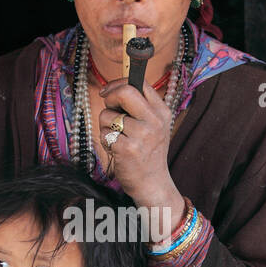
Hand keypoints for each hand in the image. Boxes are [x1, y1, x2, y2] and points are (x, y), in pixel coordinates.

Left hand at [97, 77, 182, 215]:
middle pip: (125, 92)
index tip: (108, 91)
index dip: (119, 83)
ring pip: (108, 115)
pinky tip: (116, 149)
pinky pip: (104, 134)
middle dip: (110, 97)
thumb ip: (140, 106)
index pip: (139, 83)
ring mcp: (141, 135)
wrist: (153, 183)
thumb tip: (114, 88)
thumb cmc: (148, 152)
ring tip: (117, 138)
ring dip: (105, 126)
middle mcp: (154, 121)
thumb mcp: (154, 126)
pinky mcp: (127, 149)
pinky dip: (105, 141)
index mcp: (162, 111)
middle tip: (109, 109)